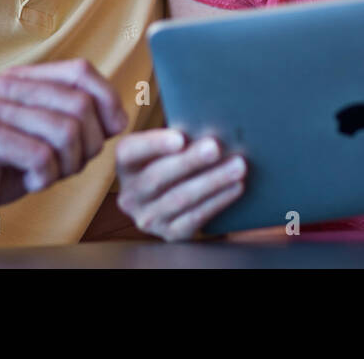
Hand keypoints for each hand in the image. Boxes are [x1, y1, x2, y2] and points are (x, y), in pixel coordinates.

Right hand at [0, 59, 127, 229]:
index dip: (107, 97)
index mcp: (21, 79)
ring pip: (66, 131)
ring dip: (68, 164)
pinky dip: (46, 177)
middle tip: (70, 165)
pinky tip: (30, 181)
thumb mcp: (38, 138)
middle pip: (80, 103)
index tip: (114, 126)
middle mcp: (7, 86)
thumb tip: (118, 118)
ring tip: (48, 174)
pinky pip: (42, 156)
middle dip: (89, 143)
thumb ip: (72, 121)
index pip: (80, 70)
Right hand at [115, 129, 246, 240]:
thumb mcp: (166, 147)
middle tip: (215, 147)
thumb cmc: (173, 160)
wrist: (172, 199)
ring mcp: (148, 218)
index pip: (131, 152)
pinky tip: (235, 187)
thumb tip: (209, 129)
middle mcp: (130, 195)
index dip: (154, 145)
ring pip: (180, 199)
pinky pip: (195, 217)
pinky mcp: (170, 234)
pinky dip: (218, 201)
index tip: (180, 137)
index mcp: (126, 165)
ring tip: (237, 166)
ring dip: (212, 181)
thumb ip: (178, 138)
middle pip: (158, 177)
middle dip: (190, 161)